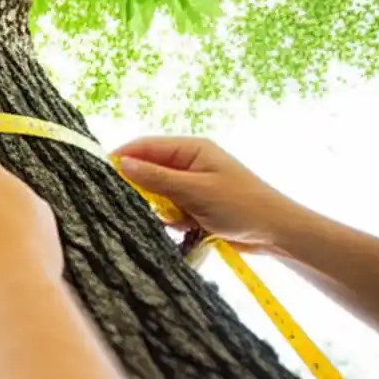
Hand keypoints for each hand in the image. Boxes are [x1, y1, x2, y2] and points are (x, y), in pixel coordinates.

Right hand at [111, 136, 315, 250]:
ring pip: (158, 194)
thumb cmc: (242, 204)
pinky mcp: (196, 206)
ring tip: (176, 218)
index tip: (101, 174)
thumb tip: (122, 164)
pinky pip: (171, 210)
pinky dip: (173, 219)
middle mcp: (190, 163)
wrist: (277, 232)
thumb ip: (157, 178)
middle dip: (143, 189)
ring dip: (161, 208)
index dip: (123, 157)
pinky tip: (186, 227)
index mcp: (192, 149)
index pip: (146, 146)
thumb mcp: (195, 190)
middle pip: (149, 170)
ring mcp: (193, 185)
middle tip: (139, 204)